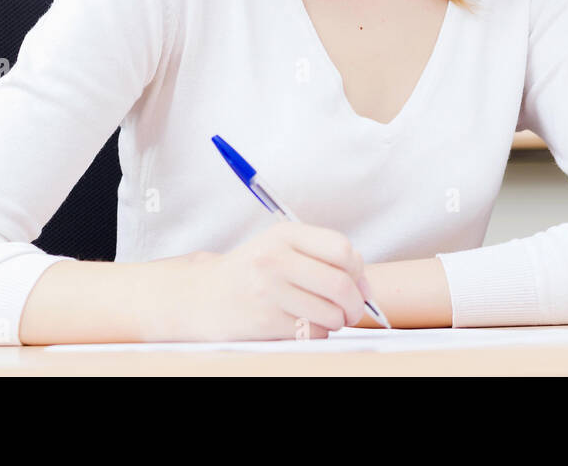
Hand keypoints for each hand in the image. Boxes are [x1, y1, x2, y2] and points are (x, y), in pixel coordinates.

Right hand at [149, 221, 373, 340]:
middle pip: (341, 284)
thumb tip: (366, 287)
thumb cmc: (252, 273)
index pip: (342, 249)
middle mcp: (275, 258)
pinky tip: (302, 325)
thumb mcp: (281, 248)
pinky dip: (316, 333)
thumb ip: (323, 257)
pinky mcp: (264, 321)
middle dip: (356, 304)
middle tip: (353, 312)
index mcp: (284, 234)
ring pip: (330, 313)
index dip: (359, 271)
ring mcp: (268, 291)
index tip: (359, 285)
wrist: (201, 297)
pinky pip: (312, 333)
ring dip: (336, 321)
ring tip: (322, 317)